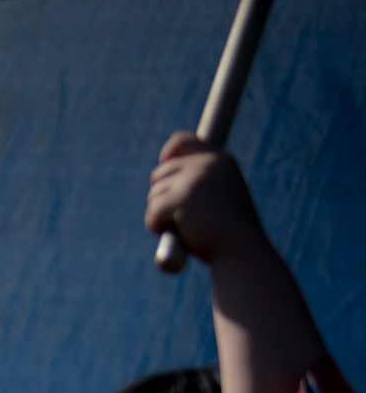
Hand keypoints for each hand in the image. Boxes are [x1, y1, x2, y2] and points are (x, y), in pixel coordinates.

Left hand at [147, 131, 268, 265]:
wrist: (241, 251)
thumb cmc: (229, 232)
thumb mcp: (220, 198)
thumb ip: (200, 183)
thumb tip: (163, 173)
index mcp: (220, 160)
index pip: (182, 141)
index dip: (168, 152)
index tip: (164, 162)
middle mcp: (208, 163)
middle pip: (160, 173)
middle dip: (162, 197)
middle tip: (183, 217)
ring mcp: (194, 180)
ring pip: (154, 195)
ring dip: (161, 215)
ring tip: (187, 228)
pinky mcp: (179, 198)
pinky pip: (152, 213)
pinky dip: (158, 227)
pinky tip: (181, 235)